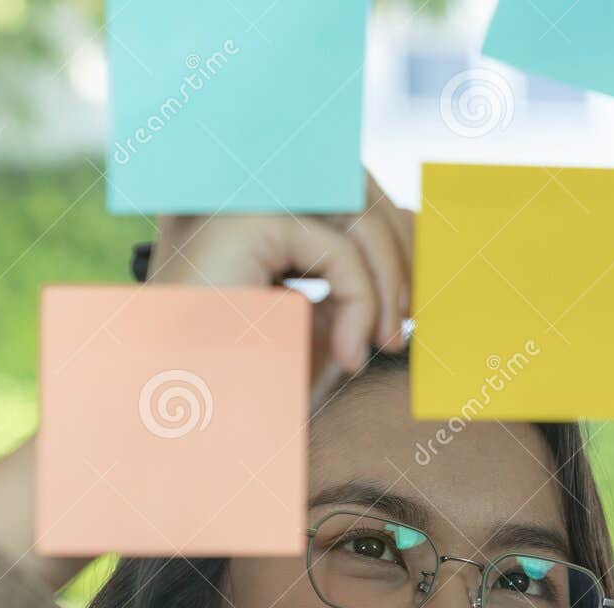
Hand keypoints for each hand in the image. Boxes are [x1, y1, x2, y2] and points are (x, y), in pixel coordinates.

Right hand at [148, 173, 412, 392]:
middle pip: (355, 184)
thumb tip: (420, 221)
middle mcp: (237, 181)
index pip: (341, 182)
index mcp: (250, 196)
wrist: (193, 419)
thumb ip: (365, 271)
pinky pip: (339, 251)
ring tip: (385, 345)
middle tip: (411, 319)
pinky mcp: (244, 219)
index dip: (390, 232)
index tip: (410, 295)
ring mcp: (235, 193)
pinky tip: (348, 355)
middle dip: (400, 252)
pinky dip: (361, 305)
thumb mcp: (324, 315)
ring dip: (386, 283)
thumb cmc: (255, 375)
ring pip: (355, 211)